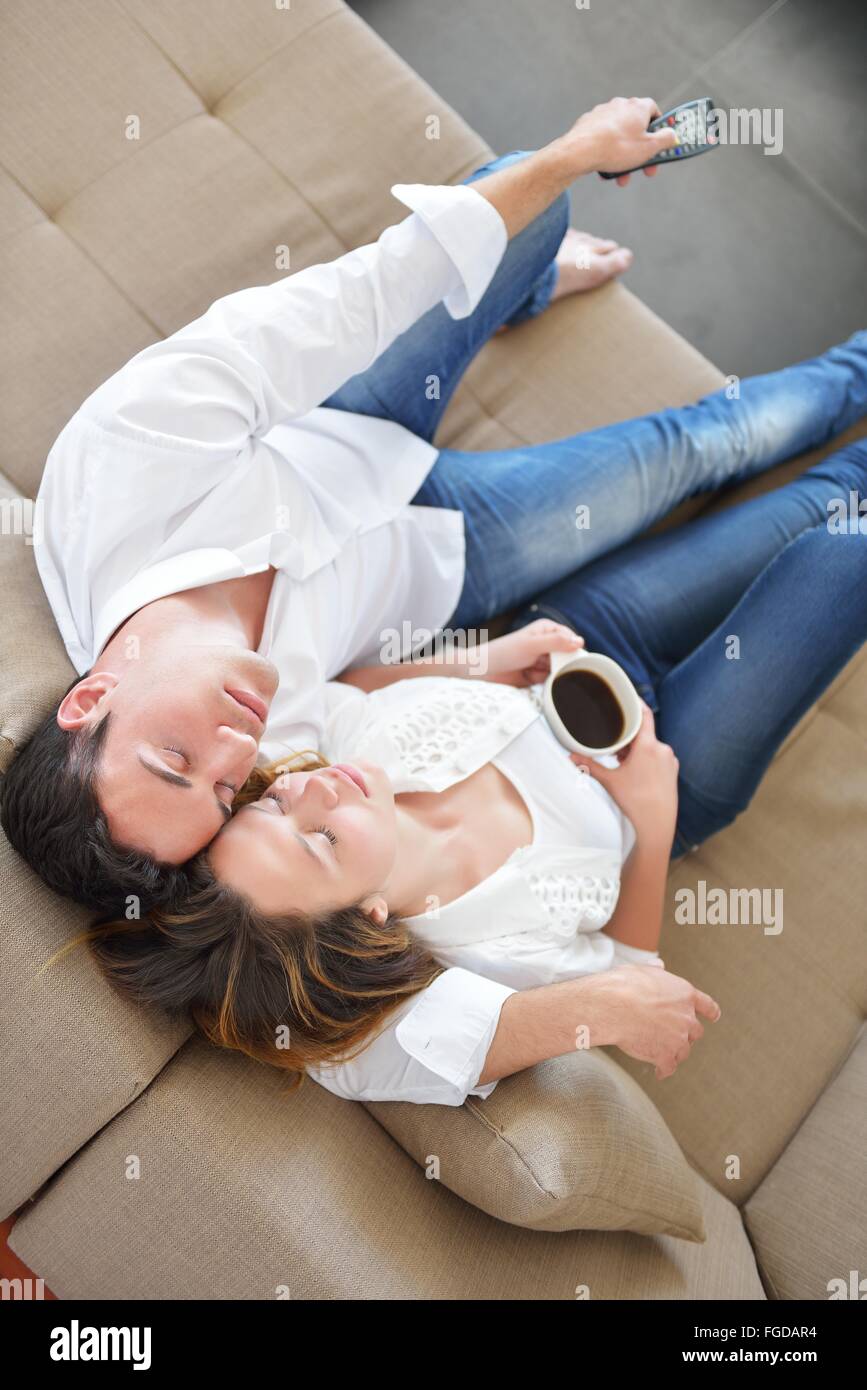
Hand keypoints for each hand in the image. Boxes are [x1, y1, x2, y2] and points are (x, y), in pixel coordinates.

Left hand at [481, 618, 583, 685]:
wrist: (482, 671)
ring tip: (531, 670)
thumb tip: (580, 642)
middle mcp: (548, 643)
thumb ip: (556, 642)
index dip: (572, 651)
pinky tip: (529, 677)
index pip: (572, 640)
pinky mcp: (538, 674)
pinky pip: (551, 680)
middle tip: (544, 666)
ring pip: (560, 670)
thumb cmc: (504, 652)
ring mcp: (543, 659)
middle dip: (560, 665)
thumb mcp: (531, 645)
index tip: (564, 659)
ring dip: (550, 674)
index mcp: (548, 629)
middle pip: (569, 656)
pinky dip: (543, 681)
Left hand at [558, 96, 678, 186]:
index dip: (659, 126)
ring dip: (623, 157)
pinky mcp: (588, 124)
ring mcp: (603, 113)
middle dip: (640, 151)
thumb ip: (665, 140)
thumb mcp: (649, 147)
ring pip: (619, 137)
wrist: (580, 151)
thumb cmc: (617, 148)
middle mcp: (620, 105)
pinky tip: (605, 168)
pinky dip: (607, 153)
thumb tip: (673, 135)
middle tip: (643, 169)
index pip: (654, 110)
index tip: (659, 141)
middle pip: (636, 128)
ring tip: (621, 176)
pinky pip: (603, 140)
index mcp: (638, 107)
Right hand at [572, 702, 678, 843]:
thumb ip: (590, 765)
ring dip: (637, 748)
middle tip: (614, 744)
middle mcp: (663, 750)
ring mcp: (670, 761)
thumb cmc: (635, 802)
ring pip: (651, 745)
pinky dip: (646, 758)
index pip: (644, 714)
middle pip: (644, 731)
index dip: (635, 702)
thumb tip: (571, 756)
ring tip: (623, 761)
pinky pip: (658, 756)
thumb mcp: (610, 781)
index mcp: (649, 746)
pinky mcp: (673, 771)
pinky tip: (636, 771)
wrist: (657, 824)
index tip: (626, 695)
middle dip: (628, 736)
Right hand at [602, 963, 720, 1079]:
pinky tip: (659, 1072)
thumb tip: (659, 965)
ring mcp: (678, 1039)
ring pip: (683, 1051)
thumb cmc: (625, 985)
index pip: (707, 1005)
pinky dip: (664, 1070)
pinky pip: (669, 1067)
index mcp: (685, 994)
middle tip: (671, 1035)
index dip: (711, 1012)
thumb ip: (656, 971)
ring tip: (661, 1053)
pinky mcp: (665, 1056)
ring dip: (674, 1052)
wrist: (613, 1006)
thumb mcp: (643, 970)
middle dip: (686, 1034)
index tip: (714, 1017)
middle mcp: (686, 1017)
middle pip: (695, 1032)